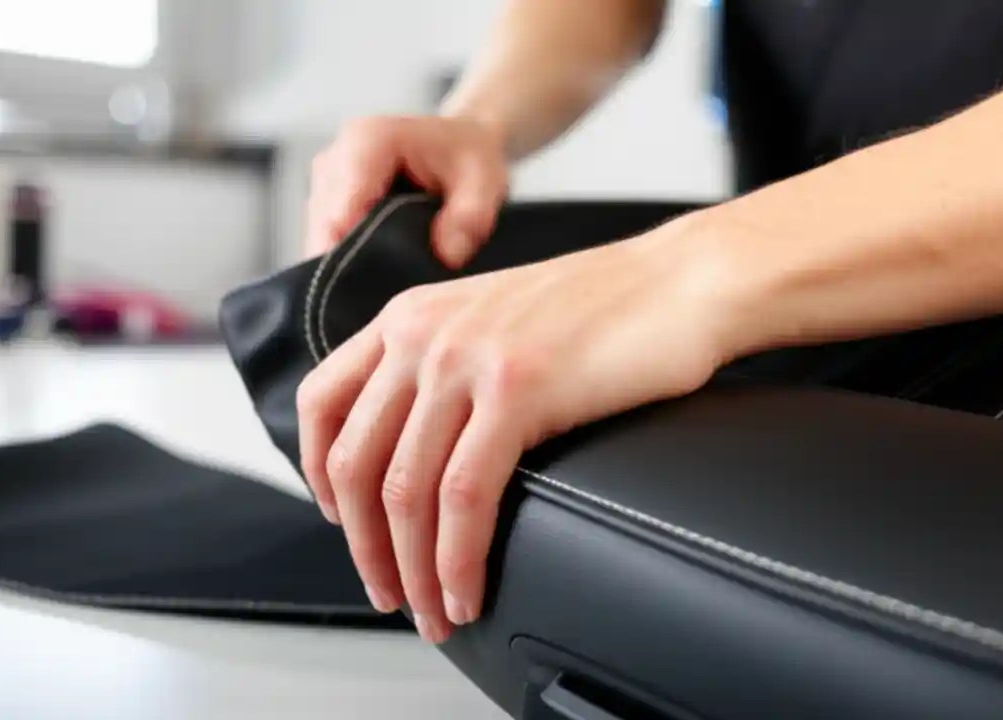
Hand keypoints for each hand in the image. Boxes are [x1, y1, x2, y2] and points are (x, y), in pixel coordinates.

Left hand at [295, 218, 720, 642]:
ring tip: (433, 612)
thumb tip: (418, 449)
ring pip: (405, 491)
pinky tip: (466, 590)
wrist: (683, 279)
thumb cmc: (607, 310)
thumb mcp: (495, 321)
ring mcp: (466, 359)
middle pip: (356, 463)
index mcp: (410, 316)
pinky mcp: (516, 389)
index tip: (341, 523)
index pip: (321, 403)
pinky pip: (463, 496)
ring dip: (412, 571)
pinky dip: (457, 559)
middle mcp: (424, 334)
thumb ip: (444, 366)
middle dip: (366, 548)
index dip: (319, 477)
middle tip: (389, 594)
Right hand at [306, 115, 509, 266]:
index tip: (371, 282)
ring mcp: (326, 180)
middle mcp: (337, 156)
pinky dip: (347, 257)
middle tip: (388, 290)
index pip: (343, 202)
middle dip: (351, 260)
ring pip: (320, 235)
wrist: (458, 143)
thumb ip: (471, 215)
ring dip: (348, 261)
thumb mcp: (486, 180)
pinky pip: (325, 238)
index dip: (352, 248)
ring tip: (386, 280)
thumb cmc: (469, 156)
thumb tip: (447, 255)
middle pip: (324, 224)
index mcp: (370, 140)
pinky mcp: (326, 201)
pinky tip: (376, 270)